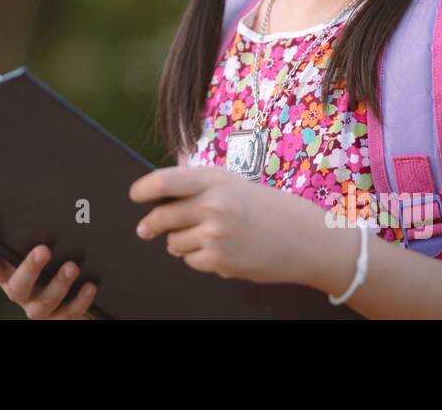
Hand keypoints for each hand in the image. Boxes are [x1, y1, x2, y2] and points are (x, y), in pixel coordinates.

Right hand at [0, 235, 97, 318]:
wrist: (65, 291)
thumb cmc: (46, 254)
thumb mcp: (30, 243)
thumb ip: (29, 229)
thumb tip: (43, 188)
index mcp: (5, 272)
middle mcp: (19, 291)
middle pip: (17, 286)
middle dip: (30, 268)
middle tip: (44, 250)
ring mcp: (37, 307)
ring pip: (43, 303)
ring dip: (59, 284)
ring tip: (73, 267)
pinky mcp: (58, 317)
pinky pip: (68, 313)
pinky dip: (80, 300)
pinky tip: (90, 286)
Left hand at [129, 165, 321, 284]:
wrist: (306, 239)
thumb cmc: (271, 209)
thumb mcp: (235, 185)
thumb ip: (200, 188)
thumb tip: (161, 197)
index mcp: (215, 180)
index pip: (166, 181)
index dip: (144, 188)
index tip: (135, 195)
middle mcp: (213, 205)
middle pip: (162, 216)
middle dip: (151, 223)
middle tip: (146, 228)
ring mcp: (215, 235)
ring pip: (173, 242)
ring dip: (179, 241)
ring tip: (205, 237)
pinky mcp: (219, 261)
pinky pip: (190, 260)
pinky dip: (198, 258)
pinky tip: (220, 251)